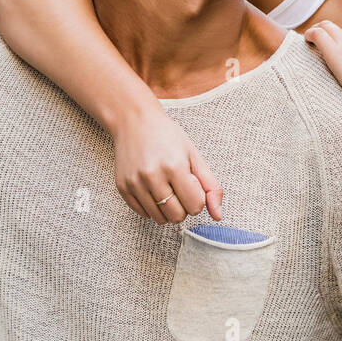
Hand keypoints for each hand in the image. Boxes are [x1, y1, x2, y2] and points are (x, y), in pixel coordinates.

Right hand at [110, 101, 223, 224]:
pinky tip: (153, 190)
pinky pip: (143, 214)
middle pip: (177, 216)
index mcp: (175, 166)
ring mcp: (135, 183)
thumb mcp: (194, 156)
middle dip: (184, 208)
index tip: (192, 185)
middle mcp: (152, 176)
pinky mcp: (122, 187)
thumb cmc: (168, 136)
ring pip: (159, 219)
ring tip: (167, 189)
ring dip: (167, 210)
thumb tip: (219, 216)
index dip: (198, 199)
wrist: (134, 121)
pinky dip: (152, 208)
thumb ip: (211, 186)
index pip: (195, 206)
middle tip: (180, 189)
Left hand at [303, 20, 341, 116]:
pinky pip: (318, 34)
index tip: (336, 54)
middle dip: (329, 36)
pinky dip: (309, 35)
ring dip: (316, 32)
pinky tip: (305, 42)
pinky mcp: (335, 52)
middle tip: (318, 46)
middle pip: (340, 30)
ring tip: (308, 42)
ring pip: (326, 27)